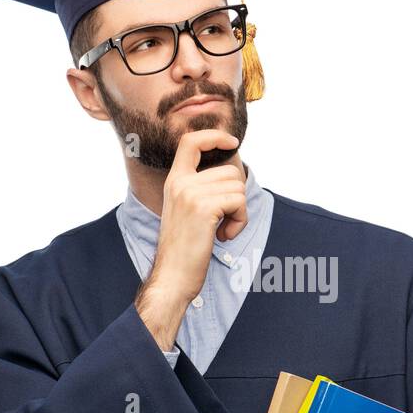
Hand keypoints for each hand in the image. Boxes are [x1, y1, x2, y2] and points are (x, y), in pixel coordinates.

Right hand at [150, 129, 245, 304]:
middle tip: (223, 220)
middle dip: (236, 196)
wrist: (172, 276)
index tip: (233, 142)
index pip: (191, 141)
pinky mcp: (203, 208)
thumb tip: (232, 174)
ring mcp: (190, 194)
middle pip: (230, 171)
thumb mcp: (185, 211)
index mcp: (174, 181)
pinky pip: (239, 202)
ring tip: (222, 229)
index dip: (214, 136)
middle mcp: (180, 183)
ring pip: (237, 186)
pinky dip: (240, 221)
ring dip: (239, 212)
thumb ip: (200, 189)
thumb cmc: (184, 249)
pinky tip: (225, 236)